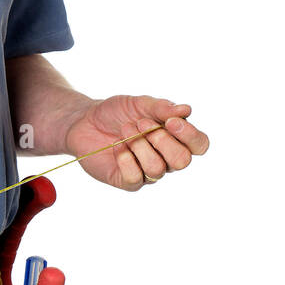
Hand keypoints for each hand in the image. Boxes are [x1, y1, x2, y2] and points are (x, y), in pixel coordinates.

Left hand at [64, 96, 208, 190]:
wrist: (86, 120)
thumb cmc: (117, 112)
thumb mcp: (139, 103)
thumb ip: (161, 108)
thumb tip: (186, 110)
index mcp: (175, 138)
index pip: (199, 145)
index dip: (190, 135)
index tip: (170, 121)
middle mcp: (166, 158)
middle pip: (182, 161)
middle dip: (162, 140)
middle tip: (141, 123)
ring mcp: (146, 171)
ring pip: (157, 169)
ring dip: (139, 145)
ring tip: (125, 130)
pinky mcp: (127, 180)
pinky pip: (134, 177)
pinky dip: (124, 158)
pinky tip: (116, 145)